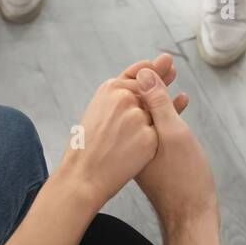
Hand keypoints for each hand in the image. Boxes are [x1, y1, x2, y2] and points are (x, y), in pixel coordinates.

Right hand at [56, 67, 161, 211]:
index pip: (139, 75)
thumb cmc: (89, 145)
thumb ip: (122, 94)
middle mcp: (125, 97)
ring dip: (152, 124)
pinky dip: (150, 144)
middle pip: (150, 94)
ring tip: (126, 140)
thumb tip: (144, 72)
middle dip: (160, 90)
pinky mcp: (148, 137)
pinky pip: (157, 136)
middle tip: (162, 86)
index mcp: (110, 88)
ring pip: (155, 116)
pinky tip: (134, 153)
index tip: (161, 68)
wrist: (83, 176)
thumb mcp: (99, 110)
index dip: (151, 73)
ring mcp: (138, 117)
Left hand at [132, 64, 216, 229]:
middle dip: (154, 81)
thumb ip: (158, 104)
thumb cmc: (184, 178)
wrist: (189, 217)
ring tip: (175, 78)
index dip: (150, 73)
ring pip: (146, 112)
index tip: (165, 59)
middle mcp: (129, 139)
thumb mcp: (172, 134)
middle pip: (138, 100)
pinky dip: (165, 113)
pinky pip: (153, 126)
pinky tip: (179, 104)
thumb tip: (144, 73)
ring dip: (160, 95)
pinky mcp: (149, 157)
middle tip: (170, 63)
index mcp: (129, 131)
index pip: (133, 93)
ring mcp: (138, 148)